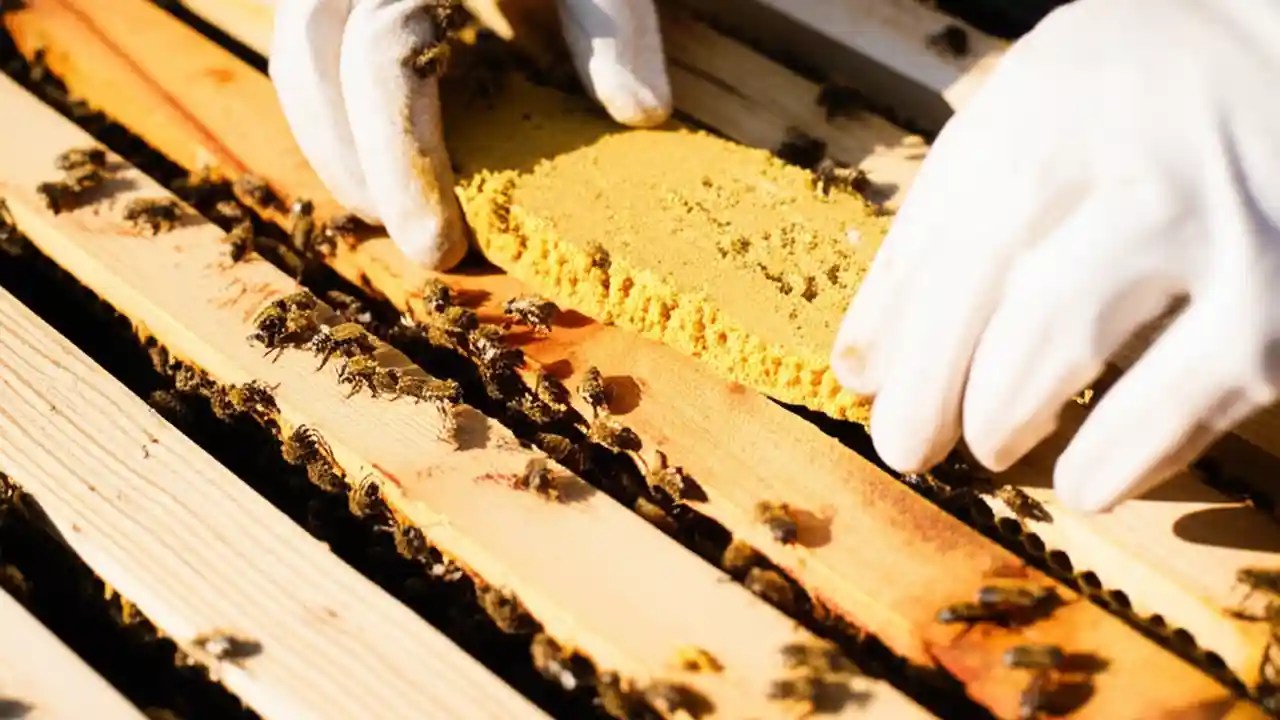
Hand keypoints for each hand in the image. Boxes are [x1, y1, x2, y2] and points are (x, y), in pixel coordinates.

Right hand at [268, 0, 670, 269]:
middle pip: (312, 51)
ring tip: (393, 211)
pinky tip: (392, 154)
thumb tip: (641, 114)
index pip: (386, 55)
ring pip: (297, 44)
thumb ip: (612, 20)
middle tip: (418, 242)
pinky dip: (346, 105)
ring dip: (335, 137)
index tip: (437, 250)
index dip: (403, 157)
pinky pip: (318, 38)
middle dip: (356, 158)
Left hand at [830, 0, 1279, 511]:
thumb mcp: (1013, 123)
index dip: (904, 352)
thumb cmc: (1118, 104)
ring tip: (989, 443)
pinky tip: (1086, 479)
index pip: (950, 263)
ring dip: (1006, 422)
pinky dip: (1121, 459)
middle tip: (911, 442)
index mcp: (1048, 126)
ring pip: (1072, 356)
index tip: (870, 399)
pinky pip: (1185, 408)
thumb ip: (933, 232)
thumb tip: (862, 371)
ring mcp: (1222, 243)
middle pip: (1005, 316)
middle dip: (938, 401)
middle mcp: (1135, 179)